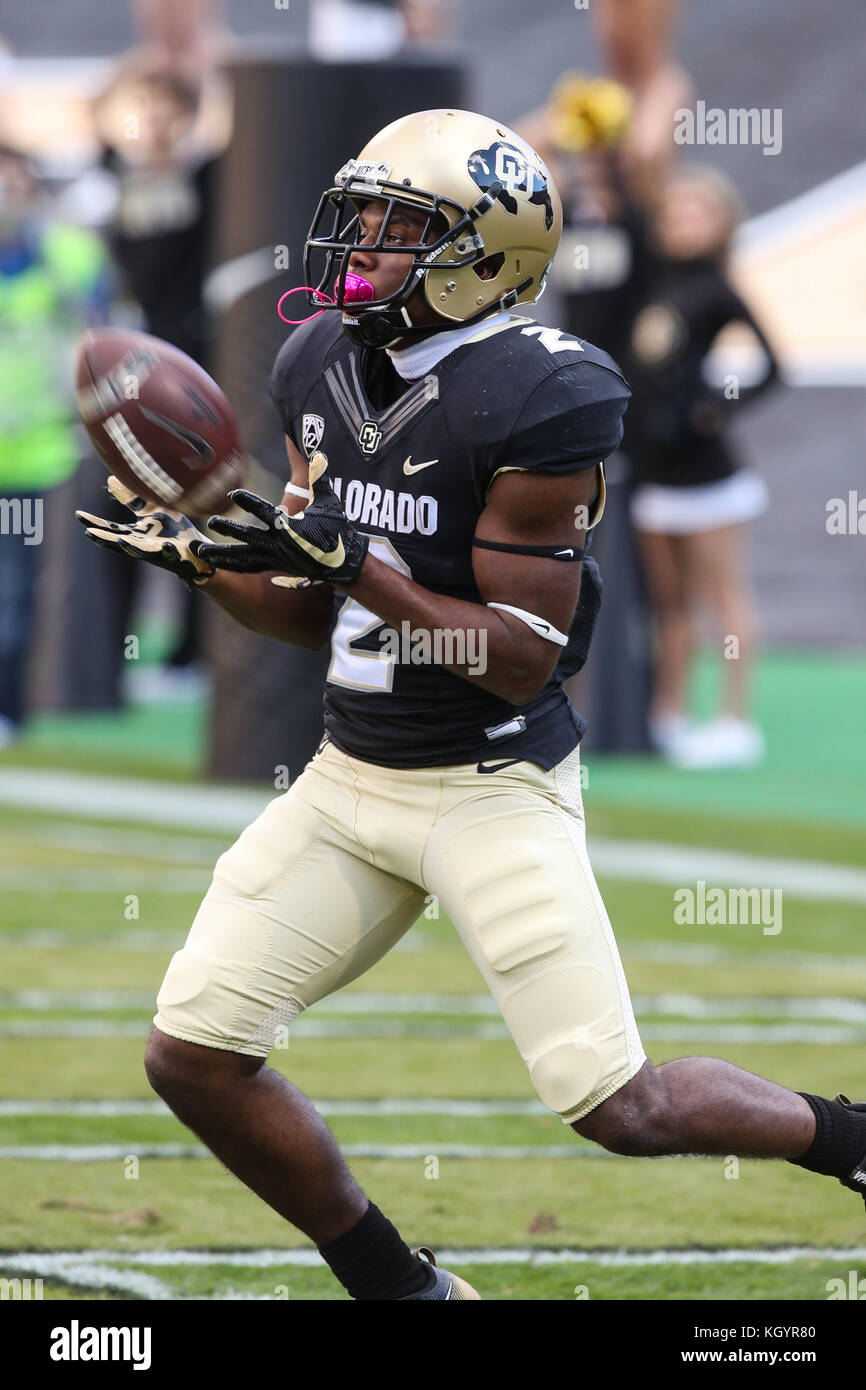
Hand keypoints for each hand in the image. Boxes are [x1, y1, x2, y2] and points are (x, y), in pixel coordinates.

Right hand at [76, 477, 213, 587]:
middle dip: (104, 539)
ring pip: (141, 552)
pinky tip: (166, 545)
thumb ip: (133, 499)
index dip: (95, 523)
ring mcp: (157, 552)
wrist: (197, 550)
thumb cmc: (173, 531)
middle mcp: (142, 545)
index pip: (111, 529)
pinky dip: (167, 550)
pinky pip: (170, 553)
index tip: (78, 515)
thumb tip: (110, 479)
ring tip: (120, 541)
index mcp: (135, 534)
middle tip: (89, 533)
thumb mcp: (151, 510)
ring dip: (130, 547)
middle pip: (119, 542)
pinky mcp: (175, 556)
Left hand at [197, 451, 368, 587]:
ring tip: (197, 551)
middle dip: (230, 530)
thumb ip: (319, 478)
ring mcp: (275, 557)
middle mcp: (279, 544)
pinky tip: (214, 563)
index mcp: (290, 527)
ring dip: (219, 555)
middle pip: (249, 537)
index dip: (249, 502)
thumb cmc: (337, 530)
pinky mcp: (274, 565)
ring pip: (242, 558)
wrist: (343, 562)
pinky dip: (230, 565)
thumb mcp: (328, 502)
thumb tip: (318, 453)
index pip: (266, 512)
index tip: (234, 494)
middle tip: (211, 522)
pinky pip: (247, 567)